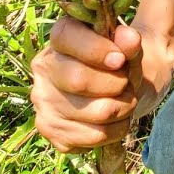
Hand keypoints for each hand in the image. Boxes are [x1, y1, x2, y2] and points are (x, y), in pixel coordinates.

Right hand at [30, 17, 144, 152]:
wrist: (117, 92)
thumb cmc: (119, 65)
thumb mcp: (127, 49)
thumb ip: (129, 42)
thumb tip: (129, 38)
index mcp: (59, 39)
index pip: (66, 37)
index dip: (97, 49)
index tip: (120, 59)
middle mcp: (43, 69)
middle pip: (78, 79)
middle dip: (117, 84)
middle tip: (126, 84)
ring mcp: (44, 102)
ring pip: (95, 112)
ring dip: (123, 108)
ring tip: (125, 101)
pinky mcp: (51, 131)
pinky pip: (94, 136)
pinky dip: (117, 130)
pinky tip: (114, 119)